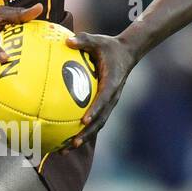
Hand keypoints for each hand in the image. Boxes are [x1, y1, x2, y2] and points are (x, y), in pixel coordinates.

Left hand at [60, 30, 136, 149]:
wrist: (127, 54)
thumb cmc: (110, 46)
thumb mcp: (99, 40)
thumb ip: (84, 40)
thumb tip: (67, 40)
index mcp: (111, 83)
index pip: (103, 99)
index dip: (94, 110)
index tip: (83, 120)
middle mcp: (112, 98)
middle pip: (100, 121)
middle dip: (86, 134)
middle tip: (71, 144)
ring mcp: (109, 104)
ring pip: (97, 126)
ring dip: (82, 139)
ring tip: (65, 150)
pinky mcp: (104, 106)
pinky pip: (93, 121)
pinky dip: (81, 132)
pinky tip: (64, 138)